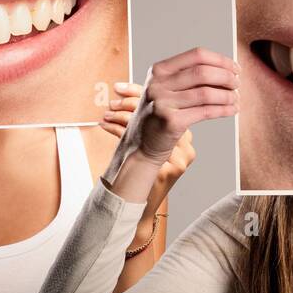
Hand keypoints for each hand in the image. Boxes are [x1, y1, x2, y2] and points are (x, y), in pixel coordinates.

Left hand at [103, 81, 193, 210]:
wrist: (143, 205)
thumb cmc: (145, 172)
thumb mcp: (152, 146)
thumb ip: (151, 125)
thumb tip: (130, 95)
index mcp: (185, 137)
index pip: (169, 104)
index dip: (142, 92)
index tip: (120, 87)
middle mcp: (186, 147)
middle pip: (162, 112)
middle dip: (132, 102)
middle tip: (112, 100)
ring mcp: (179, 159)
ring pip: (150, 126)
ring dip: (122, 116)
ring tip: (106, 114)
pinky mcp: (168, 171)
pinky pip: (142, 144)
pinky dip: (118, 131)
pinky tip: (105, 126)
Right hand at [137, 47, 239, 165]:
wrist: (141, 145)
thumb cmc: (159, 116)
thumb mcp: (166, 90)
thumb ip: (189, 78)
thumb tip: (227, 70)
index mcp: (159, 70)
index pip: (196, 55)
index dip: (221, 60)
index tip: (235, 68)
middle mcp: (158, 84)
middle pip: (203, 72)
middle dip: (227, 77)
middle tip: (237, 84)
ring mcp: (163, 103)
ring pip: (206, 93)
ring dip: (228, 95)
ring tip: (236, 99)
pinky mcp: (171, 122)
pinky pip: (205, 112)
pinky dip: (224, 110)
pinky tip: (233, 110)